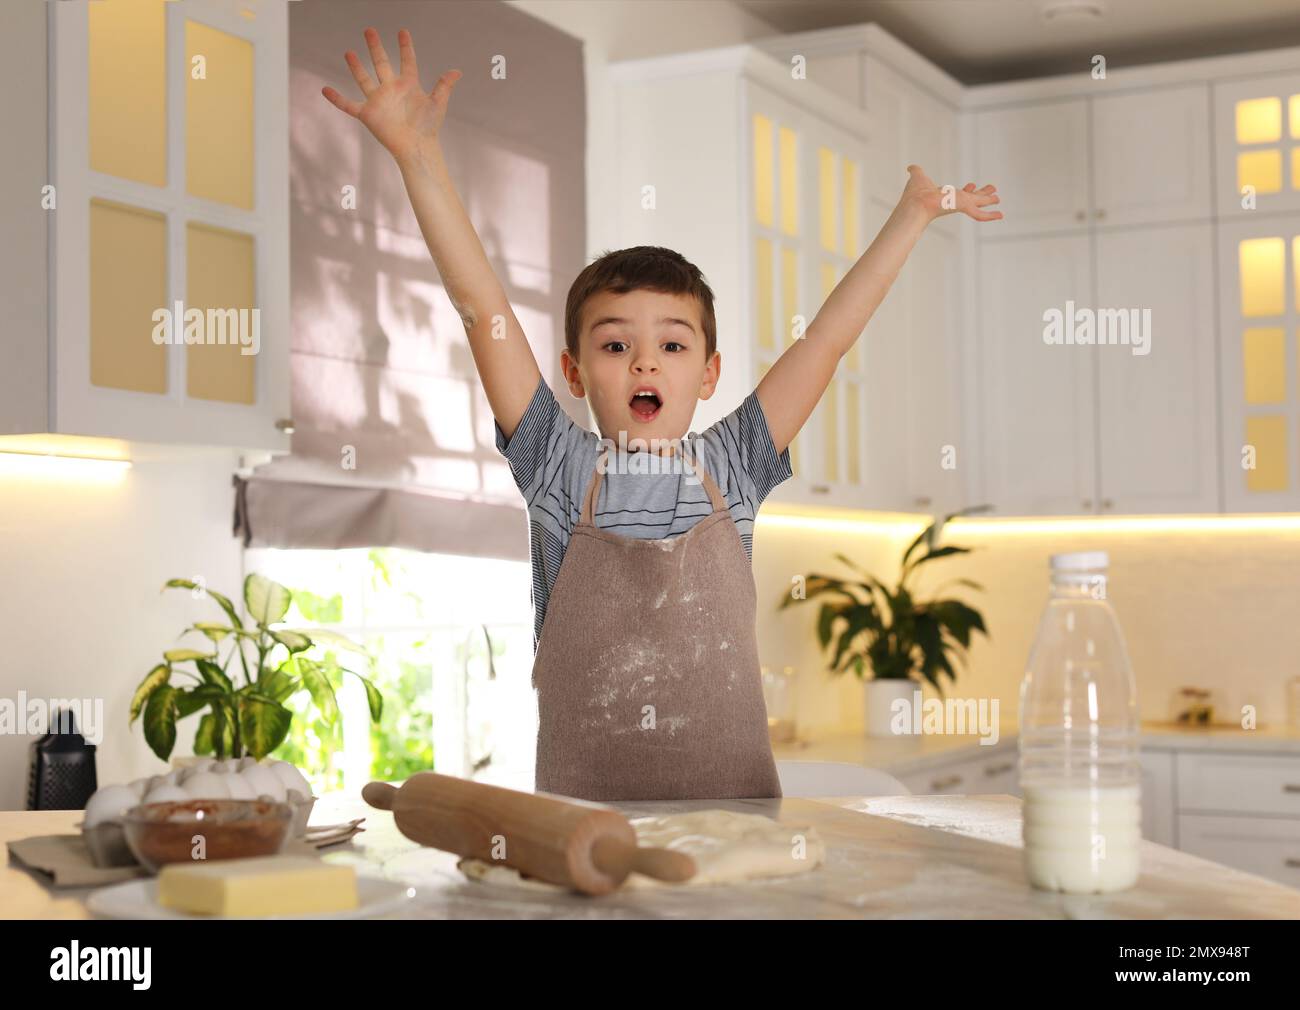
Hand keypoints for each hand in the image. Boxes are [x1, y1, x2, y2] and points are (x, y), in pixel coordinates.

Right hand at [321, 27, 460, 163]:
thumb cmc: (428, 127)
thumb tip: (457, 71)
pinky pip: (348, 105)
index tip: (403, 31)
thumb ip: (444, 86)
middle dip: (375, 47)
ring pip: (364, 79)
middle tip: (369, 31)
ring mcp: (378, 101)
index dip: (405, 47)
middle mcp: (392, 89)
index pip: (407, 61)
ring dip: (356, 66)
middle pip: (381, 63)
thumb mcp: (438, 103)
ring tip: (349, 52)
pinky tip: (325, 90)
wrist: (416, 147)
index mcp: (409, 85)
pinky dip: (336, 99)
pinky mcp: (368, 114)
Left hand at [900, 164, 1001, 223]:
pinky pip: (979, 214)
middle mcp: (954, 201)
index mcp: (946, 196)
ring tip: (998, 199)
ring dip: (988, 200)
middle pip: (972, 197)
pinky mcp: (964, 207)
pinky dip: (990, 216)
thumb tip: (910, 167)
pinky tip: (1001, 215)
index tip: (971, 185)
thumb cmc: (914, 193)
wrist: (916, 204)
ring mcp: (960, 205)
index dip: (966, 189)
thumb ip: (916, 171)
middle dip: (982, 194)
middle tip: (992, 191)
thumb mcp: (918, 176)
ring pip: (978, 203)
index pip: (959, 193)